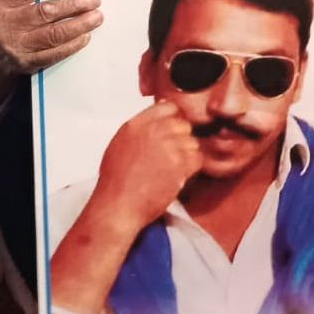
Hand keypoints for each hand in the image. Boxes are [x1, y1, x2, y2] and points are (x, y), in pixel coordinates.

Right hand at [0, 0, 101, 109]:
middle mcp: (5, 25)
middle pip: (45, 12)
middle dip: (74, 5)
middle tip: (94, 0)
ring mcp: (16, 47)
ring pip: (53, 34)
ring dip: (79, 24)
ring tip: (96, 17)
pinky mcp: (26, 63)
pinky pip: (54, 54)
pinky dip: (72, 45)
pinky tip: (85, 36)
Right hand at [82, 101, 202, 234]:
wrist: (118, 206)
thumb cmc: (115, 182)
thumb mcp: (120, 145)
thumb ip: (140, 129)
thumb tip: (159, 116)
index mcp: (136, 125)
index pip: (168, 107)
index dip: (174, 119)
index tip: (172, 132)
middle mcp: (153, 131)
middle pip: (183, 125)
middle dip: (181, 140)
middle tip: (171, 157)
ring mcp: (168, 147)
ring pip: (192, 142)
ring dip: (186, 156)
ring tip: (171, 170)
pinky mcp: (179, 164)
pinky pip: (198, 159)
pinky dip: (192, 169)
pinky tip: (178, 176)